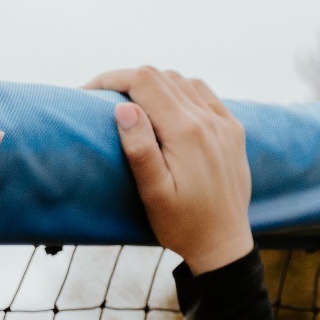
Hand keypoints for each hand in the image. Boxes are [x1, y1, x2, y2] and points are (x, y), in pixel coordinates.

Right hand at [83, 67, 252, 273]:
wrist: (223, 244)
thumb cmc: (182, 225)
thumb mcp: (154, 194)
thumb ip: (140, 149)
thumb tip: (123, 108)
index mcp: (185, 131)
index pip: (144, 81)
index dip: (112, 78)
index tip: (86, 92)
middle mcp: (207, 118)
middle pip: (162, 76)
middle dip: (128, 80)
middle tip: (100, 99)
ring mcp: (224, 122)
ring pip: (183, 81)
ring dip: (154, 84)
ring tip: (131, 103)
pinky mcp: (233, 130)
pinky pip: (205, 94)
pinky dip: (180, 91)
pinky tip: (167, 106)